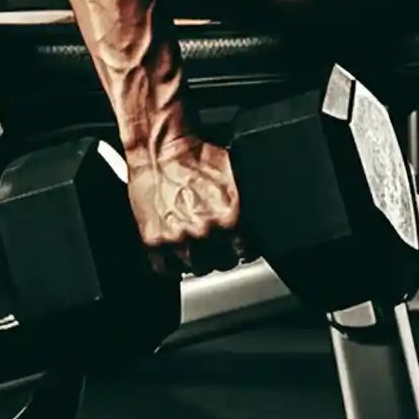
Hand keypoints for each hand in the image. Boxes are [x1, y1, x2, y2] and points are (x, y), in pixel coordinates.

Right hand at [126, 136, 251, 275]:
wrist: (160, 149)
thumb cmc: (194, 157)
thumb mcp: (235, 173)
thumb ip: (249, 203)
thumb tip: (264, 218)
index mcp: (229, 217)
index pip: (246, 253)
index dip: (242, 249)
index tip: (237, 246)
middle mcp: (204, 232)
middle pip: (222, 263)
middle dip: (221, 253)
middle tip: (215, 240)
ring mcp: (177, 239)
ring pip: (196, 268)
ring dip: (198, 259)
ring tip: (196, 243)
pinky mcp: (154, 242)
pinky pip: (166, 269)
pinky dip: (171, 264)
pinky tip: (177, 250)